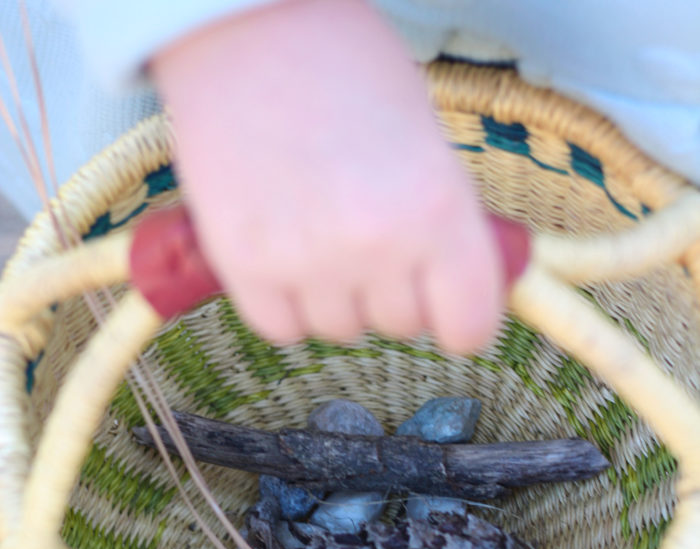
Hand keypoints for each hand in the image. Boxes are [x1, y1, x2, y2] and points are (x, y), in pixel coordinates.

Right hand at [151, 0, 504, 352]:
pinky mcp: (244, 266)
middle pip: (401, 325)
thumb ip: (446, 228)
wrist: (249, 30)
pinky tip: (283, 252)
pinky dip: (286, 304)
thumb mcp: (429, 145)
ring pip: (341, 329)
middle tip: (368, 233)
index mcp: (438, 209)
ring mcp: (306, 261)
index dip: (462, 318)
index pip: (469, 326)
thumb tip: (452, 294)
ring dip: (337, 296)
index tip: (449, 308)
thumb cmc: (350, 72)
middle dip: (393, 290)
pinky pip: (283, 328)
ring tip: (318, 229)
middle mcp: (376, 246)